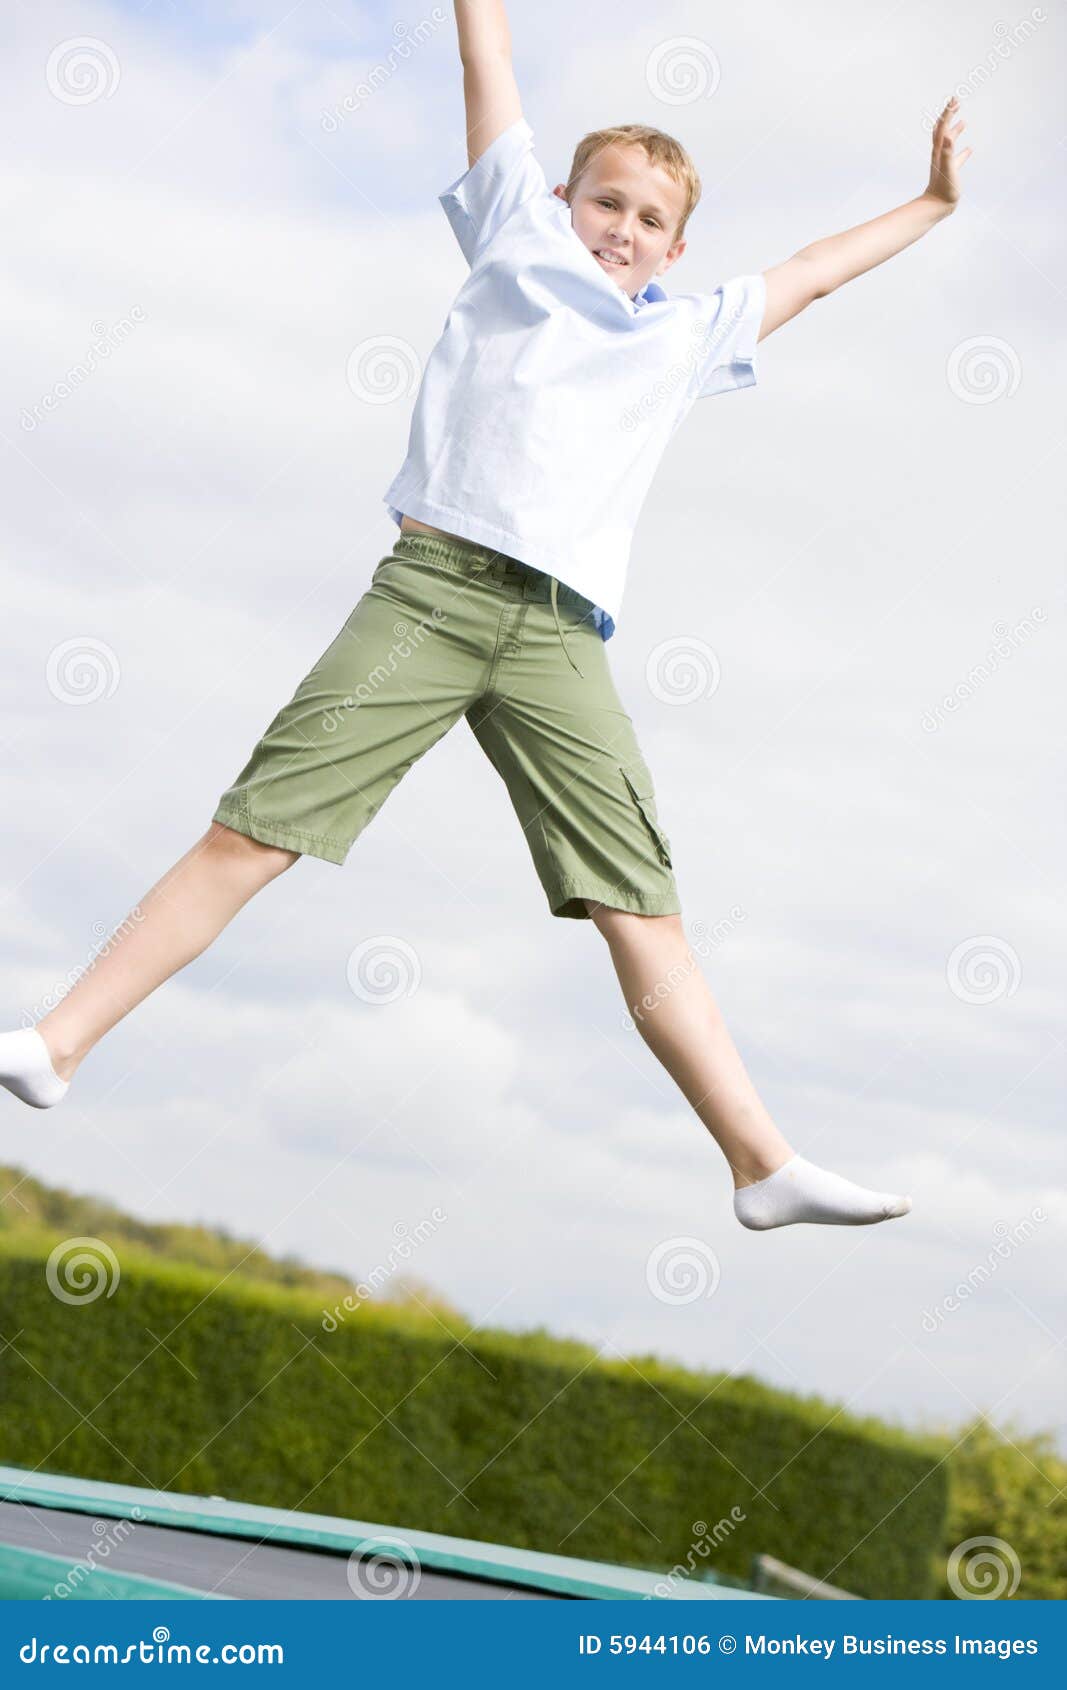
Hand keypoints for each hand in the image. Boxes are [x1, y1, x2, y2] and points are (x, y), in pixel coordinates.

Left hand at [924, 94, 972, 208]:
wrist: (936, 206)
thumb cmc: (943, 189)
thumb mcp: (948, 168)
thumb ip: (947, 151)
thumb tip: (948, 134)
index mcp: (940, 150)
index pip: (943, 127)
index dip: (949, 112)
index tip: (955, 99)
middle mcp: (940, 154)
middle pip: (943, 130)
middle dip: (949, 115)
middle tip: (956, 102)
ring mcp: (945, 162)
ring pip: (950, 142)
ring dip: (955, 130)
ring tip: (963, 121)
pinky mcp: (950, 171)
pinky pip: (957, 158)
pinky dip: (963, 151)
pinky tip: (970, 149)